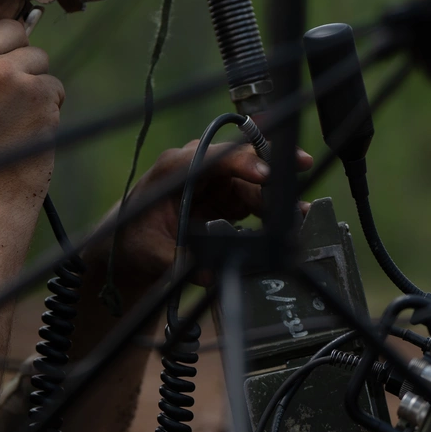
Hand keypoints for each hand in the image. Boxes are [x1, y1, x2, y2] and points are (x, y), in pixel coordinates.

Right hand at [0, 0, 64, 218]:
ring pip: (37, 55)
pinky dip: (48, 101)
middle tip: (2, 83)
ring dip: (32, 78)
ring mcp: (8, 77)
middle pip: (10, 28)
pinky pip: (53, 83)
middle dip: (12, 51)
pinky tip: (29, 122)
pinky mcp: (39, 94)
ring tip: (13, 108)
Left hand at [106, 140, 313, 287]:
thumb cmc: (132, 238)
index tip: (265, 175)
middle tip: (301, 173)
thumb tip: (209, 274)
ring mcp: (215, 179)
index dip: (241, 162)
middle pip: (241, 160)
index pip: (213, 157)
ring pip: (254, 180)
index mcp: (175, 167)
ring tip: (298, 214)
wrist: (129, 244)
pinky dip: (271, 209)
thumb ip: (178, 260)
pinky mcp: (226, 195)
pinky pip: (254, 196)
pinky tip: (288, 219)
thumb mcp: (150, 251)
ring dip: (275, 196)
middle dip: (272, 168)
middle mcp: (199, 166)